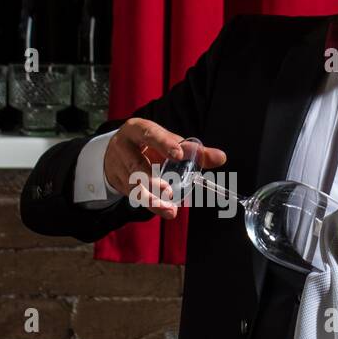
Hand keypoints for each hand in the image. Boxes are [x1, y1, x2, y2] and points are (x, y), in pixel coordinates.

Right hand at [104, 118, 226, 219]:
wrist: (117, 153)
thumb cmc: (149, 146)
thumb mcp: (168, 144)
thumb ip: (194, 151)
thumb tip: (221, 157)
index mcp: (138, 129)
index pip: (150, 134)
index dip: (164, 144)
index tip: (178, 154)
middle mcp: (123, 146)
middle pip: (136, 164)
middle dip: (152, 179)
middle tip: (169, 190)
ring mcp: (116, 166)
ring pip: (133, 185)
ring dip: (151, 199)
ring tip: (168, 209)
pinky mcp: (116, 182)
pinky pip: (132, 195)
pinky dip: (149, 204)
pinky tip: (162, 209)